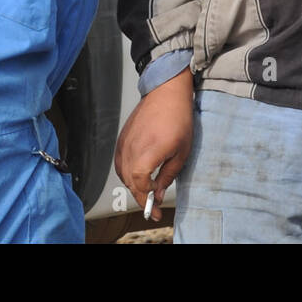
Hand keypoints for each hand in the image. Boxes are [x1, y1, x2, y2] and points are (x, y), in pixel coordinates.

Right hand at [113, 68, 193, 220]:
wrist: (166, 93)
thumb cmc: (178, 118)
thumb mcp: (181, 152)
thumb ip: (168, 175)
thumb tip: (158, 192)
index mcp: (147, 155)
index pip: (139, 186)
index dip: (146, 200)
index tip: (154, 208)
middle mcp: (131, 150)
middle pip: (129, 182)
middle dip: (140, 196)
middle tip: (151, 204)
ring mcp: (124, 143)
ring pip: (122, 173)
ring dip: (133, 185)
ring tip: (146, 189)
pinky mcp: (121, 138)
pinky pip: (119, 162)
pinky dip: (126, 172)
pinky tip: (137, 174)